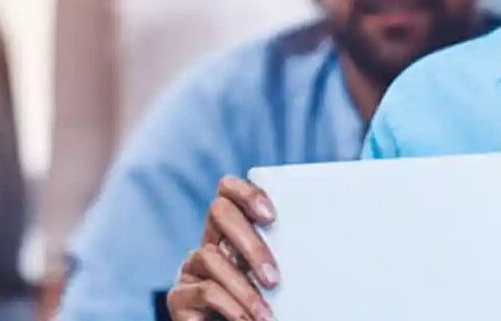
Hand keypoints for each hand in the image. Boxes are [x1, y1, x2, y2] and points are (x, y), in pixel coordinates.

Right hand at [167, 176, 279, 320]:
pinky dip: (231, 306)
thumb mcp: (276, 277)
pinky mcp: (178, 297)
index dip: (246, 193)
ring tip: (266, 316)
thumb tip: (322, 245)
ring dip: (244, 289)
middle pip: (219, 212)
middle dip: (250, 243)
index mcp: (234, 234)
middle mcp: (210, 244)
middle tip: (274, 278)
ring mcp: (192, 269)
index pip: (228, 192)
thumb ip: (285, 258)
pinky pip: (205, 290)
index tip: (271, 216)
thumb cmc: (267, 309)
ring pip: (211, 256)